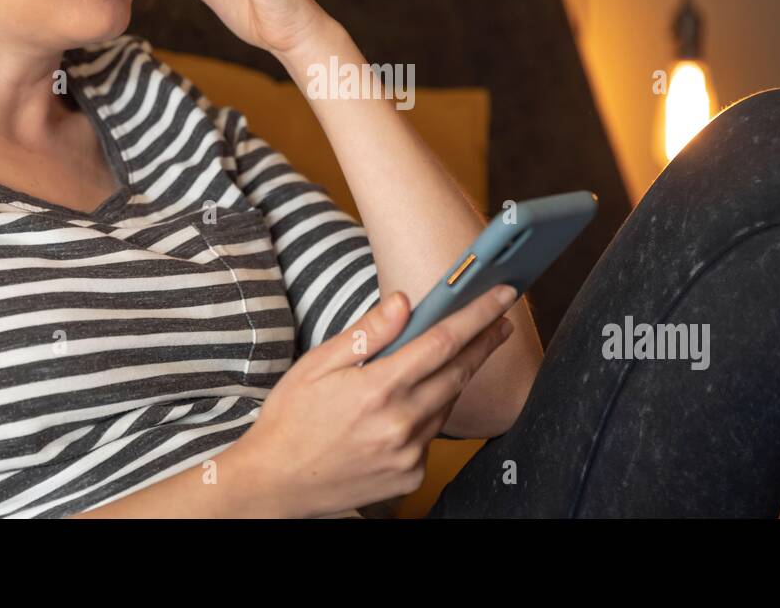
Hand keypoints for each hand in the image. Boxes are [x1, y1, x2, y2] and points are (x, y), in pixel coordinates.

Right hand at [235, 282, 518, 517]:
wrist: (277, 483)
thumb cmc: (291, 419)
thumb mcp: (318, 363)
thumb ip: (367, 332)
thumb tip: (404, 301)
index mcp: (378, 388)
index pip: (443, 341)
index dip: (478, 315)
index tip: (502, 296)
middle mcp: (400, 423)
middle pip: (459, 372)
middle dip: (484, 342)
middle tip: (500, 319)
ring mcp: (409, 454)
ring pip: (449, 404)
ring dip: (457, 376)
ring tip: (458, 354)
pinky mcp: (411, 476)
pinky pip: (433, 435)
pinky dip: (431, 413)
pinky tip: (414, 403)